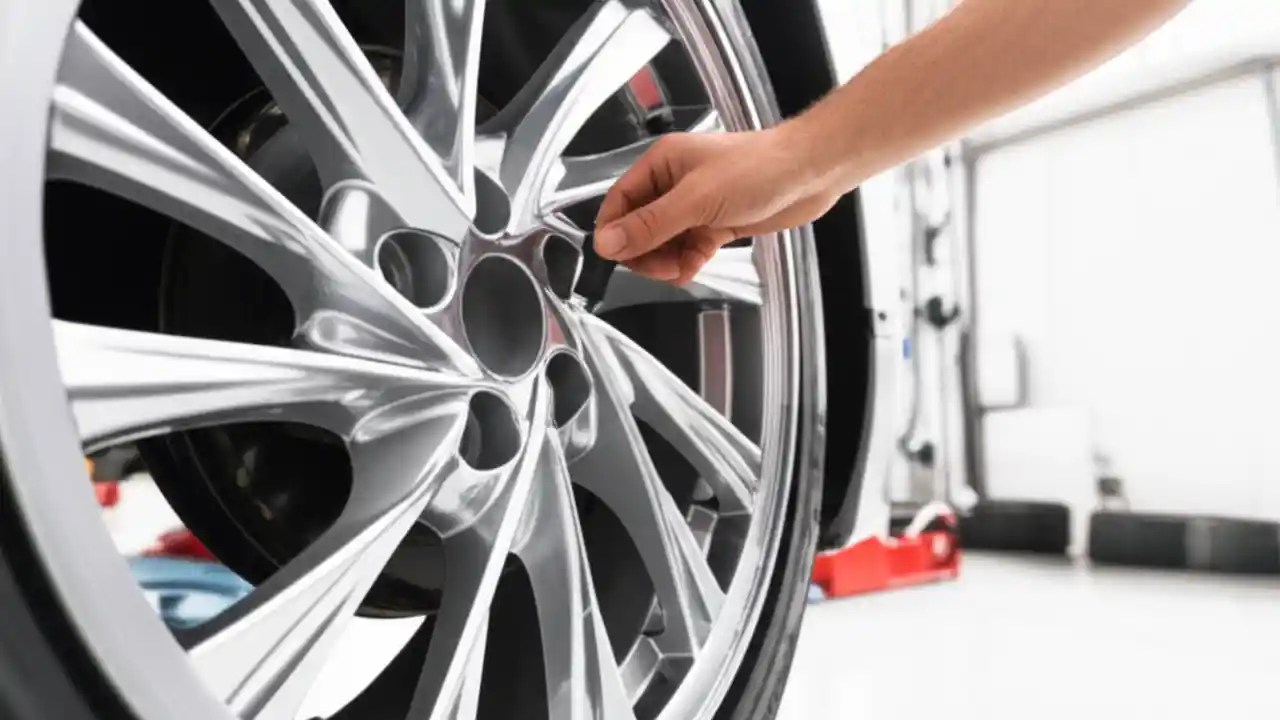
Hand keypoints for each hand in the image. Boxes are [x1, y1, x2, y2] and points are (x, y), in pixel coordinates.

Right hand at [592, 125, 839, 283]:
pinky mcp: (715, 223)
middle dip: (645, 252)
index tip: (618, 260)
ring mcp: (695, 205)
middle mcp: (673, 184)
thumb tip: (605, 244)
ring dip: (666, 261)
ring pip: (663, 242)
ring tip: (681, 270)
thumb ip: (650, 225)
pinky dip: (686, 262)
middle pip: (639, 227)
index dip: (615, 232)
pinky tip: (692, 269)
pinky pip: (687, 248)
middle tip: (663, 269)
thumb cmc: (754, 172)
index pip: (619, 202)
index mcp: (660, 164)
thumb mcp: (696, 200)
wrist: (809, 174)